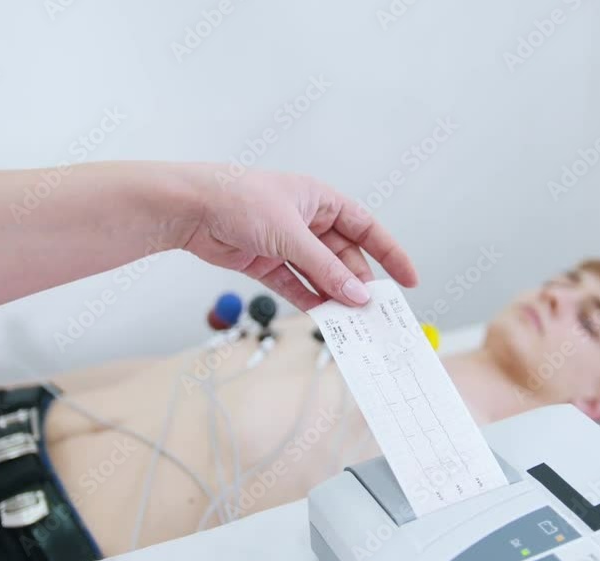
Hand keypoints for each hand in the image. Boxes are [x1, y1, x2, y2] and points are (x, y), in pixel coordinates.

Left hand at [180, 166, 417, 309]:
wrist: (191, 207)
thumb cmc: (240, 200)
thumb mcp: (291, 234)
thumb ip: (324, 268)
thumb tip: (356, 294)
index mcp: (321, 200)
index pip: (366, 228)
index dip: (390, 253)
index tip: (408, 279)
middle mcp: (307, 221)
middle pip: (344, 258)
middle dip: (357, 284)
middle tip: (372, 312)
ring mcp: (286, 243)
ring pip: (320, 275)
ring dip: (334, 296)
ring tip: (350, 321)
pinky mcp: (265, 262)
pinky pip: (295, 285)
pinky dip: (308, 300)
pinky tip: (322, 316)